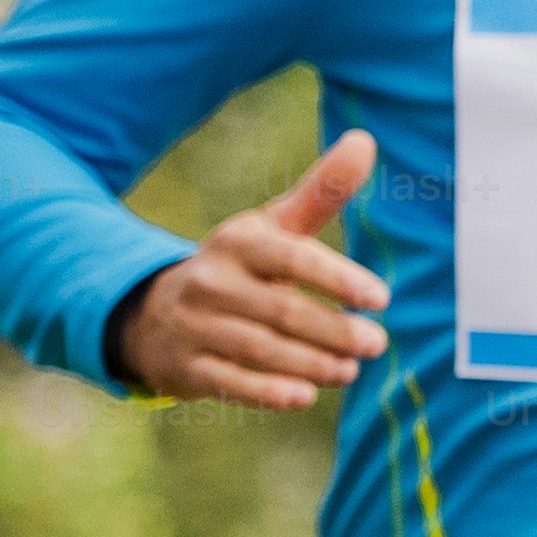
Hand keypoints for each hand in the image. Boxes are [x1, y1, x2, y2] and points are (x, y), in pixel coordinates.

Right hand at [115, 133, 387, 408]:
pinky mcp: (185, 367)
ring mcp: (195, 326)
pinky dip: (267, 392)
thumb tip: (365, 140)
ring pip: (260, 349)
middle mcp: (212, 281)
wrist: (155, 310)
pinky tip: (304, 396)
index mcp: (240, 242)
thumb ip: (322, 192)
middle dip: (334, 329)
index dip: (338, 278)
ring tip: (351, 369)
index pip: (293, 258)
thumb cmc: (242, 265)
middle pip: (282, 310)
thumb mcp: (274, 227)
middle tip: (377, 343)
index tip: (381, 298)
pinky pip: (228, 383)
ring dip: (311, 363)